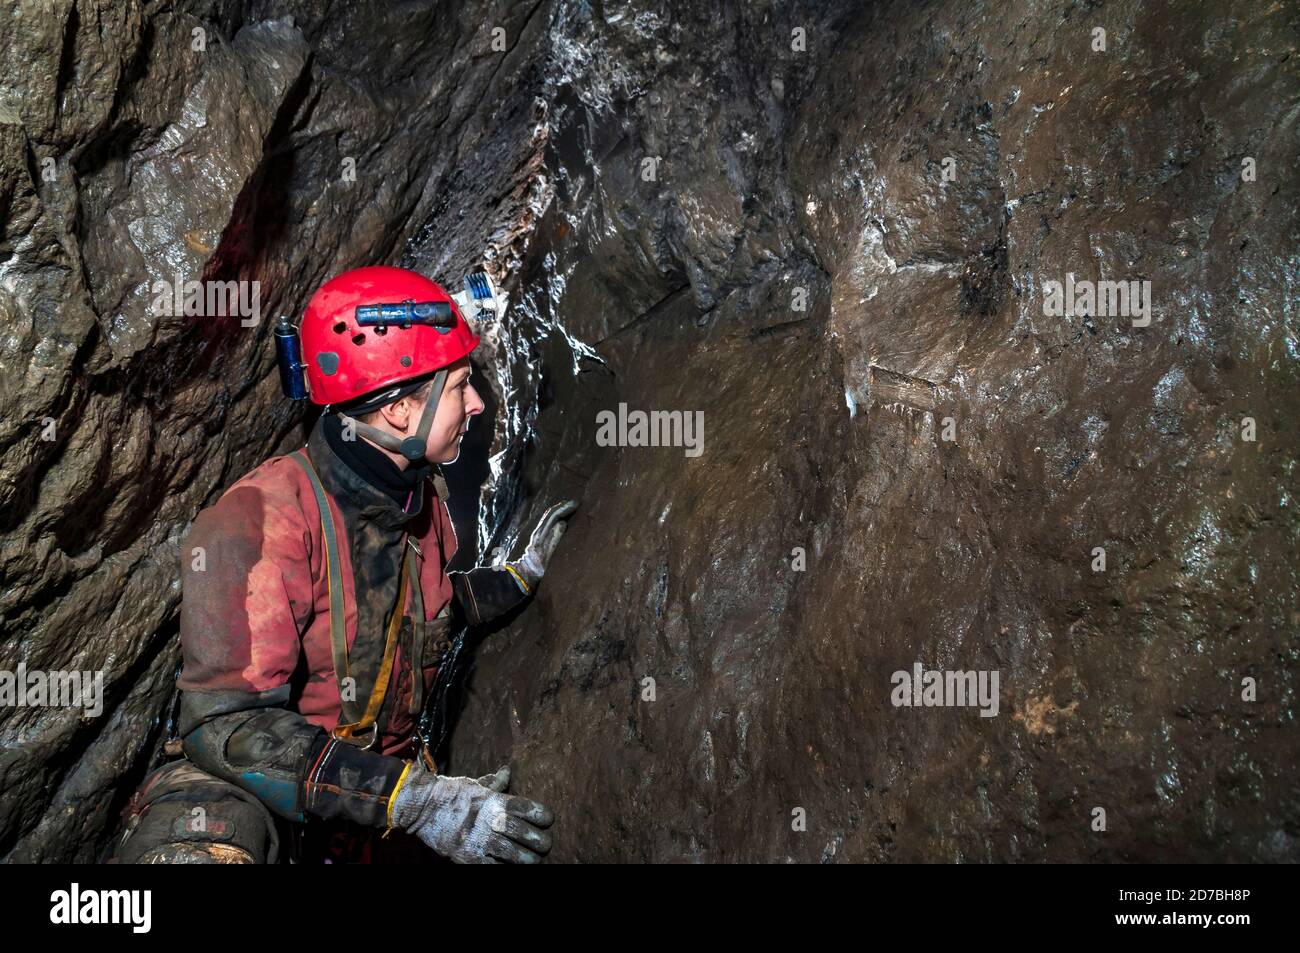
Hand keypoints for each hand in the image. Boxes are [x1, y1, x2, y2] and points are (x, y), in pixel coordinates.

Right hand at [390, 763, 554, 863]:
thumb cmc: (450, 793)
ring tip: (533, 860)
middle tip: (545, 844)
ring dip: (529, 860)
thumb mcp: (474, 784)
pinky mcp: (469, 857)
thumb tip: (508, 771)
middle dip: (541, 842)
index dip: (543, 816)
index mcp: (495, 801)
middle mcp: (491, 821)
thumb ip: (494, 782)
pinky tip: (511, 867)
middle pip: (527, 834)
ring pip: (516, 855)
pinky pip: (495, 868)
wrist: (421, 808)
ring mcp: (481, 841)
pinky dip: (506, 868)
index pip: (529, 809)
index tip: (548, 820)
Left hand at [512, 500, 577, 588]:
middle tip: (574, 504)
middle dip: (562, 507)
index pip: (552, 515)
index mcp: (538, 534)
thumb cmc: (533, 571)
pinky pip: (544, 524)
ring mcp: (532, 535)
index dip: (564, 508)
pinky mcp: (532, 540)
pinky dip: (552, 519)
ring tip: (568, 510)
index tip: (576, 504)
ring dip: (557, 512)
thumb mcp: (546, 558)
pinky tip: (557, 522)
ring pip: (546, 519)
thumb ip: (553, 540)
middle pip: (548, 514)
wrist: (517, 578)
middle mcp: (534, 531)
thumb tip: (562, 523)